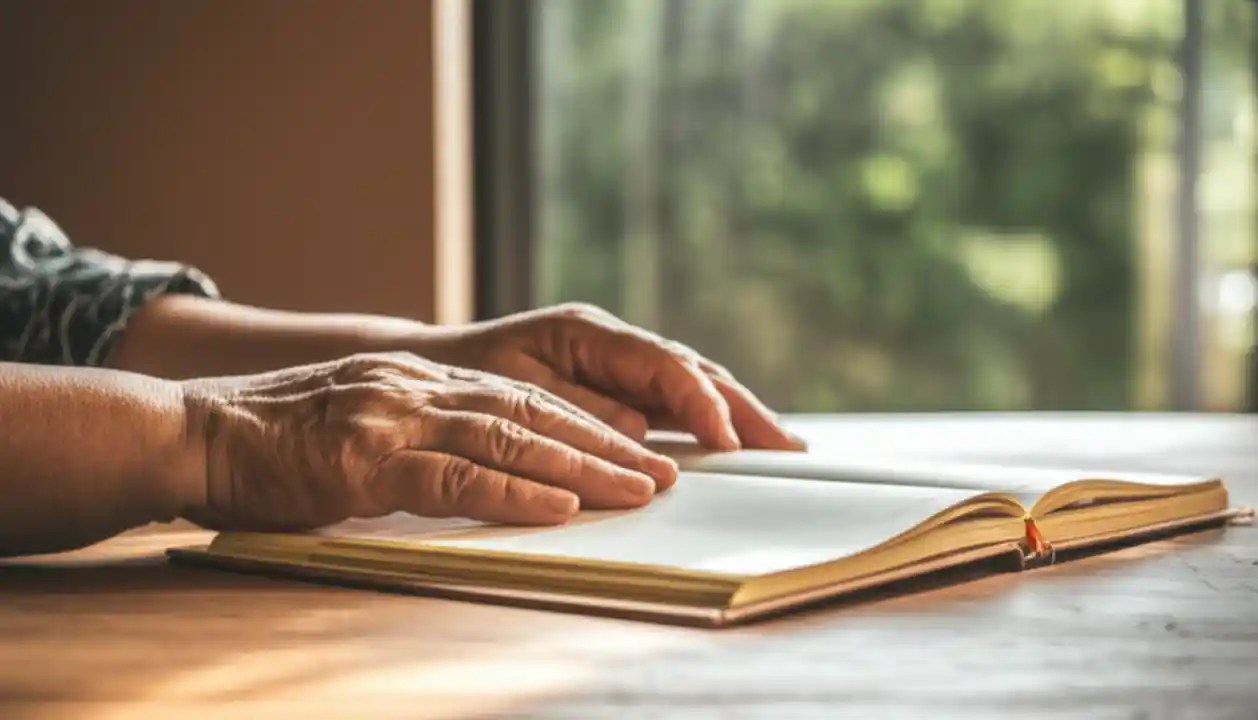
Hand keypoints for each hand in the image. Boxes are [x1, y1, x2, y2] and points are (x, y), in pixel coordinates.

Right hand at [181, 352, 677, 530]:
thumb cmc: (278, 441)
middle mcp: (420, 388)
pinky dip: (510, 492)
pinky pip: (452, 477)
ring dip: (580, 468)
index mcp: (424, 379)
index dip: (589, 426)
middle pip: (534, 414)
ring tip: (637, 492)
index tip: (639, 452)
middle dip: (606, 446)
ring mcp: (393, 419)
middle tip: (665, 473)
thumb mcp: (364, 421)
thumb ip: (424, 434)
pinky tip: (557, 507)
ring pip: (508, 439)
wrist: (195, 431)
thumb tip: (486, 465)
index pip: (525, 400)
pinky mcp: (364, 461)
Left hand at [423, 304, 803, 450]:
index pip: (662, 364)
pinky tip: (736, 442)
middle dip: (741, 407)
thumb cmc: (467, 378)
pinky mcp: (616, 385)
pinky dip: (706, 421)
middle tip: (788, 444)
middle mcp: (611, 342)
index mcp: (587, 332)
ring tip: (780, 443)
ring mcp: (617, 362)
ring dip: (734, 413)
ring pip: (690, 384)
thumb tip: (639, 430)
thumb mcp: (514, 391)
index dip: (700, 402)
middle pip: (691, 371)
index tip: (728, 441)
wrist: (434, 370)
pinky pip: (671, 402)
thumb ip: (578, 408)